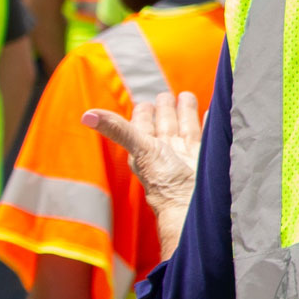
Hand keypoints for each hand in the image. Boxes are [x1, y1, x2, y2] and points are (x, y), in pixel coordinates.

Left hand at [83, 91, 200, 216]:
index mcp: (146, 149)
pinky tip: (211, 115)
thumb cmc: (165, 181)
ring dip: (186, 113)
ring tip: (187, 97)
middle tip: (166, 95)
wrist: (193, 203)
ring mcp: (186, 155)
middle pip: (165, 125)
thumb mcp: (140, 149)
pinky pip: (206, 135)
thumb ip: (118, 130)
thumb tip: (87, 115)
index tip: (145, 102)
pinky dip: (208, 123)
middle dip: (165, 110)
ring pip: (185, 128)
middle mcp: (166, 151)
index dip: (143, 114)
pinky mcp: (205, 157)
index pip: (142, 126)